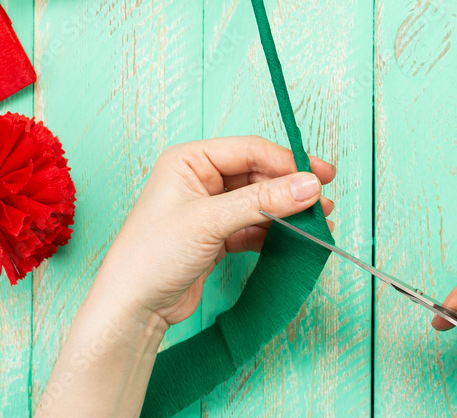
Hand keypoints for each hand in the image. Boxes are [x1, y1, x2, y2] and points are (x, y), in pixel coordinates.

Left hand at [101, 135, 334, 325]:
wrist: (132, 308)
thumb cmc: (153, 255)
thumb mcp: (211, 222)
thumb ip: (262, 202)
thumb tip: (308, 187)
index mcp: (189, 160)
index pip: (249, 150)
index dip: (288, 161)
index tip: (322, 176)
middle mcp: (199, 178)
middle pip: (258, 174)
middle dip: (291, 188)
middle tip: (324, 202)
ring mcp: (208, 208)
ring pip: (259, 201)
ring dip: (287, 212)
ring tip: (319, 222)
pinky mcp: (216, 236)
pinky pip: (254, 225)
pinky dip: (275, 232)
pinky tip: (296, 239)